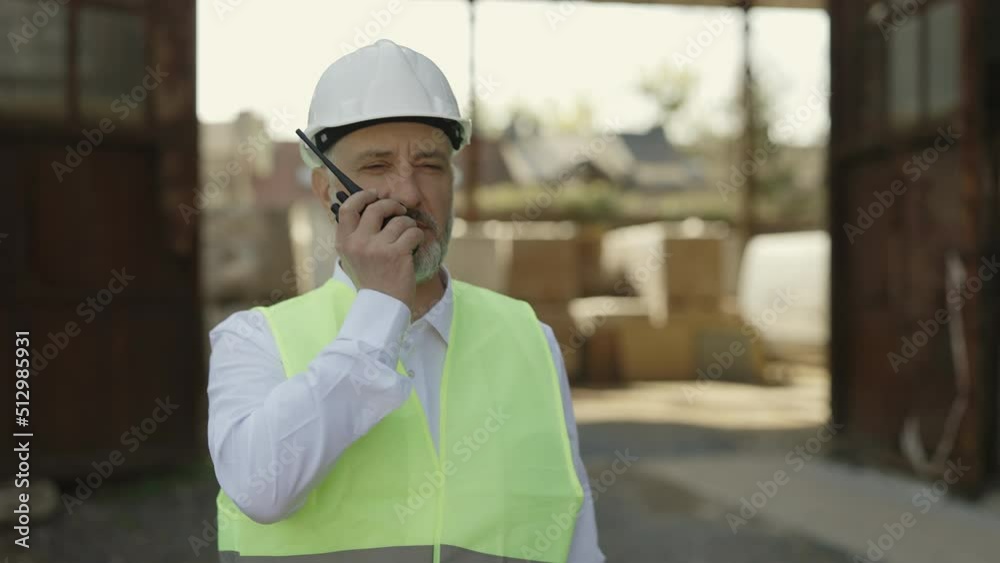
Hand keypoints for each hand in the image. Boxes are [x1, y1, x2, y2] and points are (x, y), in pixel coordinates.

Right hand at [334, 190, 423, 310]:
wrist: (382, 307)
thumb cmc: (372, 280)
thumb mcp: (353, 257)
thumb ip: (357, 234)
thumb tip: (371, 204)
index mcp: (343, 242)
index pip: (348, 208)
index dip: (363, 196)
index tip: (375, 194)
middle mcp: (357, 243)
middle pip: (376, 207)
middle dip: (392, 205)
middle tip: (400, 210)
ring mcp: (377, 248)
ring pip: (400, 220)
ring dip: (409, 225)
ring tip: (408, 237)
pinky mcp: (397, 254)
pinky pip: (413, 232)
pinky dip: (418, 236)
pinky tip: (415, 246)